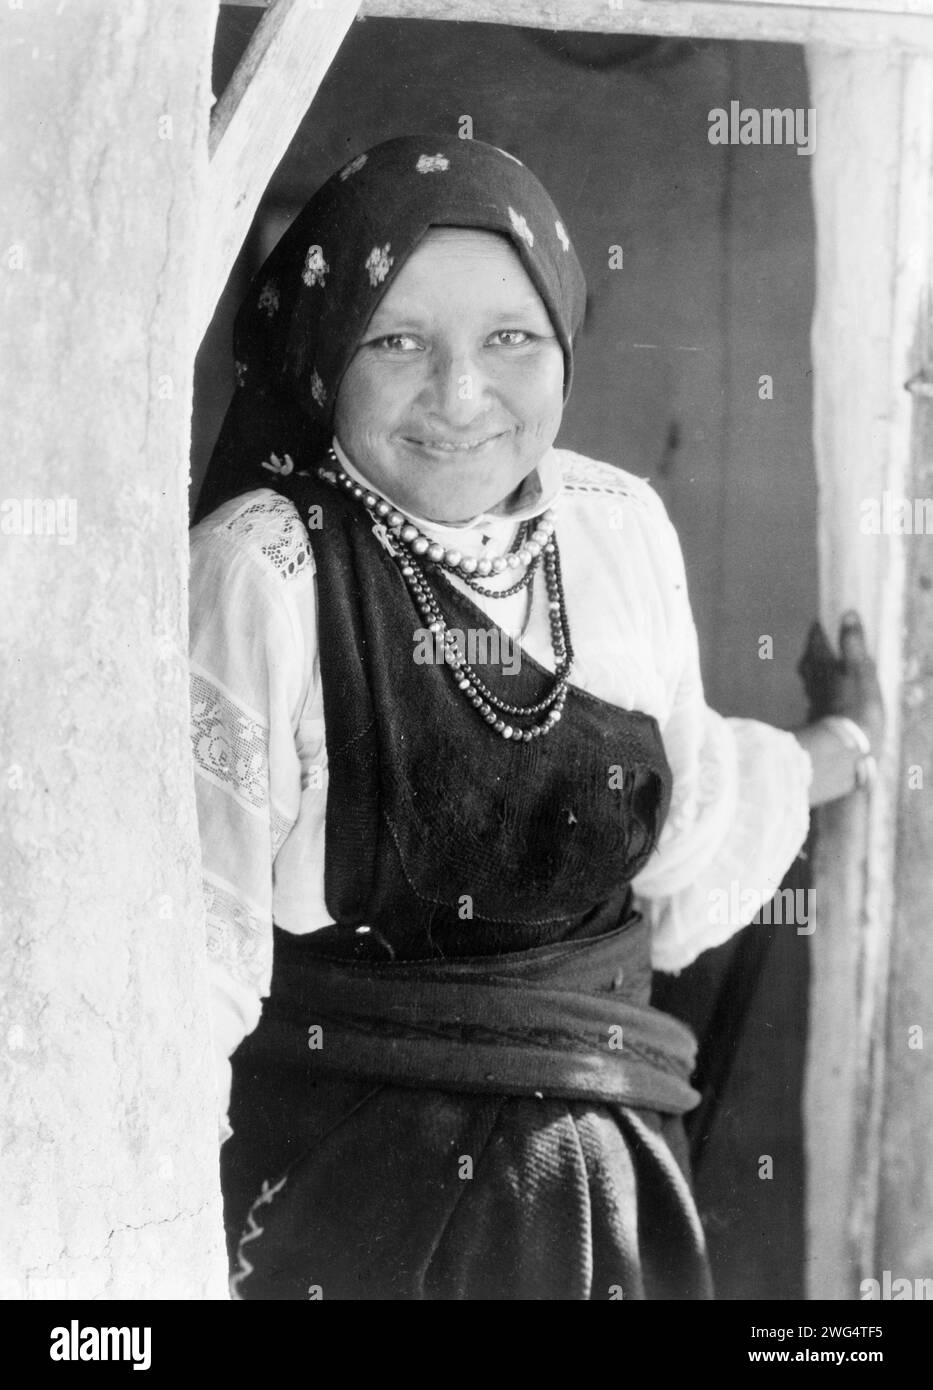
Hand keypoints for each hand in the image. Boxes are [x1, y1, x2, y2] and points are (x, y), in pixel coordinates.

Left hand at [797, 611, 884, 749]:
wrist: (846, 744)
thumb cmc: (856, 703)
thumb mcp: (860, 668)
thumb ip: (852, 642)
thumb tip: (848, 614)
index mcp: (819, 664)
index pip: (814, 641)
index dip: (818, 631)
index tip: (820, 623)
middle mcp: (810, 680)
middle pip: (808, 661)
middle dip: (814, 653)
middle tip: (821, 645)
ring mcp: (813, 700)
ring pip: (811, 680)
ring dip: (818, 673)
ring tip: (828, 669)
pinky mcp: (819, 717)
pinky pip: (819, 697)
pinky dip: (824, 691)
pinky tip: (831, 697)